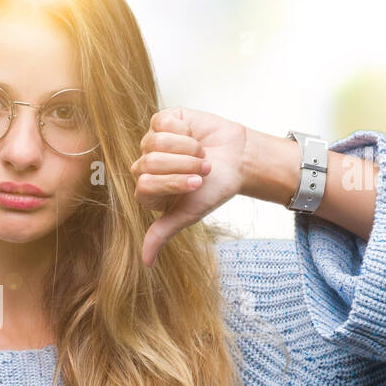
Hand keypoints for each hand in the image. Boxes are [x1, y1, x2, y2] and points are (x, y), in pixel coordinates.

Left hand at [131, 106, 248, 266]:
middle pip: (149, 163)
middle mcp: (145, 166)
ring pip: (155, 142)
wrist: (239, 159)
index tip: (197, 184)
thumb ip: (162, 234)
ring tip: (202, 155)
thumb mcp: (189, 214)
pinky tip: (195, 137)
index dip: (173, 182)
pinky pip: (162, 122)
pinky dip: (185, 131)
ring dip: (187, 148)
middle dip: (183, 165)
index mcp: (148, 191)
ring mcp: (151, 143)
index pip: (145, 185)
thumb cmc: (214, 189)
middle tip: (204, 169)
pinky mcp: (163, 121)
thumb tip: (146, 264)